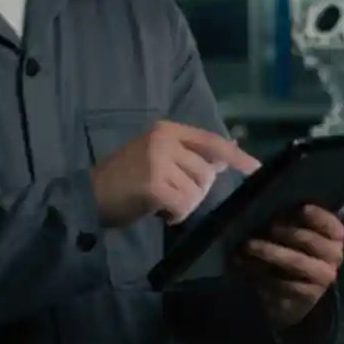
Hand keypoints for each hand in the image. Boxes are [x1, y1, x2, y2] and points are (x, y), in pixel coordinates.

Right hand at [88, 120, 260, 227]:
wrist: (88, 196)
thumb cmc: (124, 179)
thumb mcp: (157, 157)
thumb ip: (188, 155)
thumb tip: (228, 155)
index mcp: (166, 129)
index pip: (210, 140)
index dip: (235, 155)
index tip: (255, 168)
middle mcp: (164, 139)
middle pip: (206, 171)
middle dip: (195, 189)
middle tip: (170, 194)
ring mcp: (158, 160)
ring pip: (197, 190)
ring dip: (184, 203)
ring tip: (160, 201)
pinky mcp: (154, 184)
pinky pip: (184, 205)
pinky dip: (175, 214)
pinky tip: (158, 211)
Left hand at [232, 204, 343, 329]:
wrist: (290, 292)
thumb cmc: (291, 250)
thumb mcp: (293, 231)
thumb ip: (291, 217)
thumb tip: (276, 203)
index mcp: (334, 235)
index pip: (331, 223)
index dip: (318, 215)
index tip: (301, 208)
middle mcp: (334, 255)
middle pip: (310, 240)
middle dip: (287, 232)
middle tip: (267, 227)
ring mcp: (323, 277)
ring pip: (296, 261)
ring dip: (271, 252)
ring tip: (249, 245)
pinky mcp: (308, 295)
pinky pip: (285, 283)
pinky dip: (263, 273)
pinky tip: (246, 264)